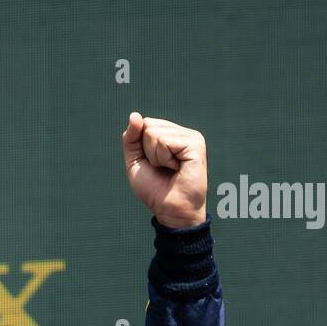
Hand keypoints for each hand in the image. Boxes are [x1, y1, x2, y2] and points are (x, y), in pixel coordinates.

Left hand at [121, 112, 206, 228]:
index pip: (144, 124)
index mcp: (171, 135)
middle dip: (147, 151)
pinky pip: (164, 141)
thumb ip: (131, 138)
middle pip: (148, 125)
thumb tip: (135, 115)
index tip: (153, 164)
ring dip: (155, 157)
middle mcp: (182, 133)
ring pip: (154, 133)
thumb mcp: (135, 161)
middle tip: (162, 168)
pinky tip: (176, 168)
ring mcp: (191, 136)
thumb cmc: (155, 189)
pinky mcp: (196, 143)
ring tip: (170, 169)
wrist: (170, 210)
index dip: (140, 147)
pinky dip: (163, 158)